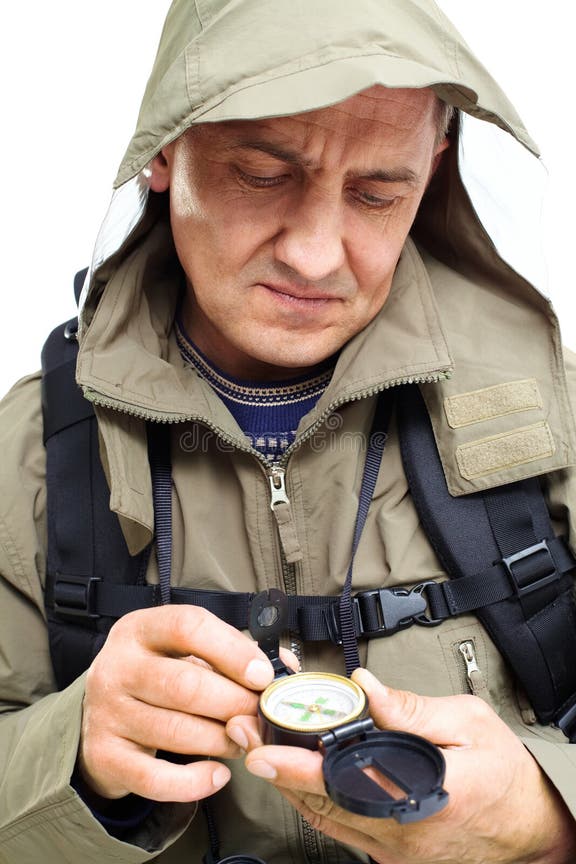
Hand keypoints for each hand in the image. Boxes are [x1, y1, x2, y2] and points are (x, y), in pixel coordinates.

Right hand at [79, 606, 281, 802]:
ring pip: (175, 732)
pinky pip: (155, 779)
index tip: (263, 675)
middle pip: (185, 685)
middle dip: (233, 702)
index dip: (232, 651)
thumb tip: (286, 668)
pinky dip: (194, 782)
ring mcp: (106, 713)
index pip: (187, 627)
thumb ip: (235, 653)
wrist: (102, 715)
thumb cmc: (161, 674)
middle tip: (259, 714)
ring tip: (242, 740)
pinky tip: (218, 775)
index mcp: (140, 629)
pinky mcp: (104, 757)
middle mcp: (117, 666)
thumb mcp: (187, 650)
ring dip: (221, 741)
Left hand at [227, 668, 575, 863]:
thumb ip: (413, 709)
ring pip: (324, 817)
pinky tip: (297, 776)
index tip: (262, 746)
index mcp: (421, 796)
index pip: (343, 781)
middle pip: (321, 801)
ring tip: (260, 745)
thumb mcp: (469, 724)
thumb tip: (367, 685)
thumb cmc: (505, 776)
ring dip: (288, 783)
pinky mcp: (392, 853)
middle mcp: (401, 831)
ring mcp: (394, 849)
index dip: (295, 764)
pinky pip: (341, 828)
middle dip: (276, 767)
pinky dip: (313, 800)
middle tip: (246, 734)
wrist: (530, 828)